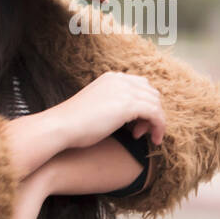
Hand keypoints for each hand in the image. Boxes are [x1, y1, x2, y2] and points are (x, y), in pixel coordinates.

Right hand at [51, 71, 165, 150]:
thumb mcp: (95, 107)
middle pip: (151, 93)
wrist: (60, 127)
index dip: (143, 105)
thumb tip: (126, 115)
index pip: (140, 86)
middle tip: (138, 131)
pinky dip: (159, 127)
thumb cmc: (72, 124)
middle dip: (150, 113)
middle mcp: (120, 80)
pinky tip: (154, 140)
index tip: (134, 124)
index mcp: (111, 78)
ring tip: (141, 136)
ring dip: (154, 122)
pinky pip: (156, 114)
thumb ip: (112, 104)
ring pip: (155, 104)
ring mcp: (125, 90)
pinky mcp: (129, 105)